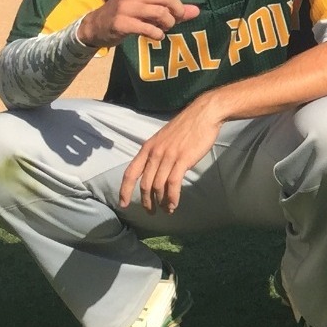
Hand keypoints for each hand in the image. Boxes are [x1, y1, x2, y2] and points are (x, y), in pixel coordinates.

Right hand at [78, 0, 198, 47]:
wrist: (96, 26)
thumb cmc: (127, 14)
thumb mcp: (147, 9)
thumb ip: (171, 10)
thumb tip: (196, 11)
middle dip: (177, 12)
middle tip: (174, 20)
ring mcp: (127, 7)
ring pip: (161, 14)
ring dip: (168, 25)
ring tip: (163, 28)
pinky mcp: (123, 23)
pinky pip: (150, 29)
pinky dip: (158, 35)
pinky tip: (155, 36)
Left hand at [118, 98, 224, 213]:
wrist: (203, 114)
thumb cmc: (186, 126)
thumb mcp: (164, 138)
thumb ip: (157, 152)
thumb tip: (155, 169)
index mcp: (147, 148)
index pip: (130, 173)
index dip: (124, 190)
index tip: (123, 204)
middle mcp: (155, 153)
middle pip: (145, 184)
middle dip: (146, 202)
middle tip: (151, 212)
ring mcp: (168, 157)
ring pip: (159, 186)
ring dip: (161, 202)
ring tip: (167, 210)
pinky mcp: (182, 160)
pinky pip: (173, 184)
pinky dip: (173, 197)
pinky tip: (174, 205)